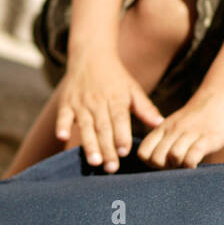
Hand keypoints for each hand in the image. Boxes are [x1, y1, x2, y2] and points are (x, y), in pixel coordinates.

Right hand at [55, 51, 163, 172]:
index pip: (119, 119)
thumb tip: (161, 124)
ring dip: (89, 144)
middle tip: (111, 168)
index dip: (122, 135)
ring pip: (85, 126)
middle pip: (103, 127)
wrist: (91, 55)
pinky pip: (63, 115)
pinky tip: (63, 136)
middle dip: (107, 148)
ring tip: (94, 161)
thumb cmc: (116, 77)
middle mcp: (98, 102)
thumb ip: (145, 108)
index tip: (125, 152)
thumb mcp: (132, 89)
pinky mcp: (66, 103)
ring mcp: (81, 103)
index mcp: (116, 98)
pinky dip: (62, 125)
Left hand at [136, 87, 223, 169]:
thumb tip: (158, 164)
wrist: (219, 99)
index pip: (143, 153)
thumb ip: (163, 141)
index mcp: (162, 128)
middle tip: (177, 165)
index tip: (163, 162)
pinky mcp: (207, 138)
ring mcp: (190, 133)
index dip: (150, 163)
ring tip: (187, 162)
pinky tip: (197, 161)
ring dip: (179, 165)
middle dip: (165, 167)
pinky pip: (193, 157)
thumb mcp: (173, 126)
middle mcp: (173, 130)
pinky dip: (192, 164)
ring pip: (174, 156)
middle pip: (157, 158)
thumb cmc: (195, 119)